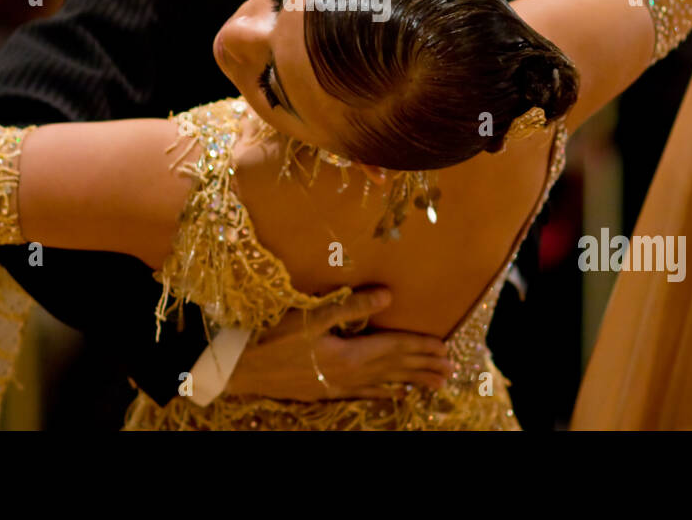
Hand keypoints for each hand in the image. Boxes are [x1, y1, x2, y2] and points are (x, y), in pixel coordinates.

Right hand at [224, 287, 455, 400]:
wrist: (241, 368)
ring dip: (411, 382)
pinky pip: (363, 395)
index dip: (420, 347)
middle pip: (395, 368)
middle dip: (424, 367)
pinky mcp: (324, 391)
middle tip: (450, 369)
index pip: (394, 348)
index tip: (445, 348)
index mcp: (350, 354)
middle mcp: (349, 375)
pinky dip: (382, 394)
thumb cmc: (272, 337)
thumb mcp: (311, 316)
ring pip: (384, 384)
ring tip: (435, 385)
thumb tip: (388, 296)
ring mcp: (337, 386)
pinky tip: (394, 397)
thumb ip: (351, 306)